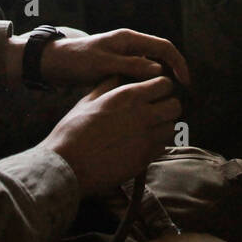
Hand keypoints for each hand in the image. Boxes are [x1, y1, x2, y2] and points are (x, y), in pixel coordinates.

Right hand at [40, 76, 181, 195]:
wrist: (67, 165)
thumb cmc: (72, 131)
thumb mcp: (88, 100)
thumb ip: (109, 86)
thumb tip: (120, 75)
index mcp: (128, 96)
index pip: (164, 84)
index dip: (161, 86)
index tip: (153, 92)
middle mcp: (142, 115)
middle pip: (175, 106)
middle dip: (167, 106)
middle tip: (155, 110)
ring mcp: (146, 139)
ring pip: (172, 128)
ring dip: (163, 126)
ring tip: (148, 128)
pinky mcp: (145, 159)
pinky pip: (162, 147)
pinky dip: (157, 144)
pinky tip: (141, 144)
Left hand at [41, 28, 190, 91]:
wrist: (54, 62)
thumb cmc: (76, 60)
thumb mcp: (103, 64)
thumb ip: (130, 66)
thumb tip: (158, 71)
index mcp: (129, 39)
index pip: (164, 47)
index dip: (178, 64)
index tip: (184, 83)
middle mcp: (130, 44)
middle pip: (160, 57)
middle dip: (172, 73)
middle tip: (176, 96)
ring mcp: (124, 55)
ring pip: (150, 67)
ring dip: (159, 81)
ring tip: (163, 100)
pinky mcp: (118, 66)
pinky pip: (138, 75)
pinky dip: (146, 85)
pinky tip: (146, 100)